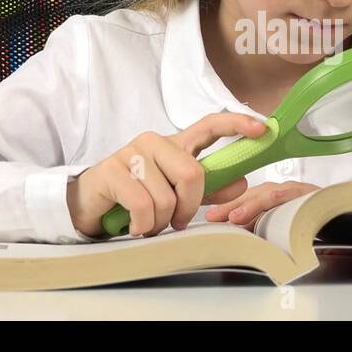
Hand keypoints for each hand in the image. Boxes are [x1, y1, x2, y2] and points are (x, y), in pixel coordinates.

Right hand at [65, 113, 268, 236]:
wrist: (90, 205)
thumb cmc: (136, 197)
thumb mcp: (176, 193)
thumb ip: (209, 188)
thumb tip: (242, 182)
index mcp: (175, 144)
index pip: (210, 125)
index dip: (237, 125)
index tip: (262, 130)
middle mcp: (155, 142)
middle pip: (192, 173)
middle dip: (189, 207)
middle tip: (179, 222)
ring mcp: (132, 153)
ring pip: (166, 196)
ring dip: (160, 221)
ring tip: (148, 222)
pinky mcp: (112, 171)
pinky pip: (142, 205)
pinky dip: (143, 225)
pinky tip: (135, 226)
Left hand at [204, 180, 320, 231]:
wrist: (340, 216)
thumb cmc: (311, 222)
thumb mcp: (279, 228)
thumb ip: (260, 227)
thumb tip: (237, 234)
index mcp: (273, 198)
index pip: (246, 199)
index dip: (228, 206)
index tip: (210, 217)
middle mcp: (282, 192)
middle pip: (253, 194)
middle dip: (231, 205)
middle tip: (213, 216)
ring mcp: (296, 191)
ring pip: (269, 194)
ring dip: (251, 205)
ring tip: (235, 216)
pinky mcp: (310, 193)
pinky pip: (292, 194)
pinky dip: (278, 199)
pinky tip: (269, 204)